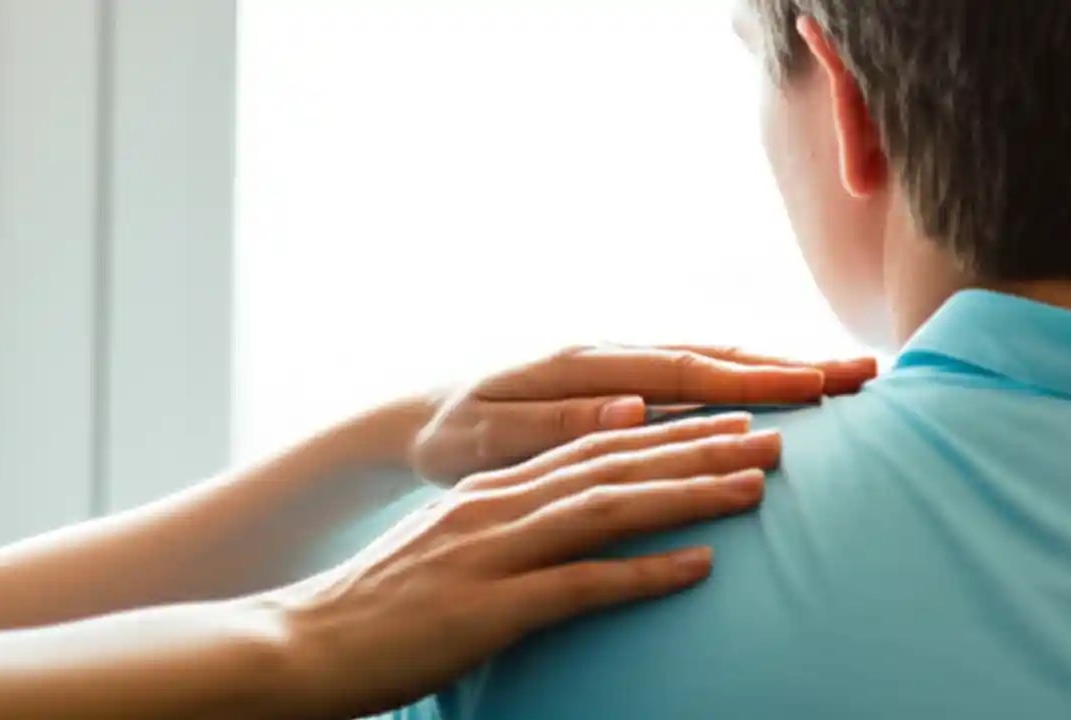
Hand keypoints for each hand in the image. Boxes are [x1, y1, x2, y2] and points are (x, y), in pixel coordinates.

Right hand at [258, 413, 777, 718]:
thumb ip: (502, 535)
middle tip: (771, 436)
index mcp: (490, 491)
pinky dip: (645, 572)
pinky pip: (582, 583)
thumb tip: (562, 535)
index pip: (594, 447)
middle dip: (700, 447)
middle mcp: (498, 506)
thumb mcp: (446, 553)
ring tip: (755, 486)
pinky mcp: (488, 607)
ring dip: (688, 493)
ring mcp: (493, 551)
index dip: (669, 432)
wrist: (299, 645)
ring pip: (608, 506)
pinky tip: (699, 566)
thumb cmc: (377, 608)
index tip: (729, 419)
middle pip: (616, 462)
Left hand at [410, 345, 874, 482]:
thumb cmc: (451, 434)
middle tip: (863, 372)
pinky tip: (772, 389)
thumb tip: (633, 408)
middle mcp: (609, 355)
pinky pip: (689, 375)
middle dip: (788, 364)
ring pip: (708, 360)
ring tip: (840, 376)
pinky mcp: (617, 382)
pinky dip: (738, 378)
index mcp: (583, 366)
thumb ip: (557, 422)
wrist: (420, 417)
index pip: (683, 370)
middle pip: (712, 355)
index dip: (751, 379)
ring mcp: (616, 365)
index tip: (814, 385)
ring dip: (774, 366)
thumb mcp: (488, 436)